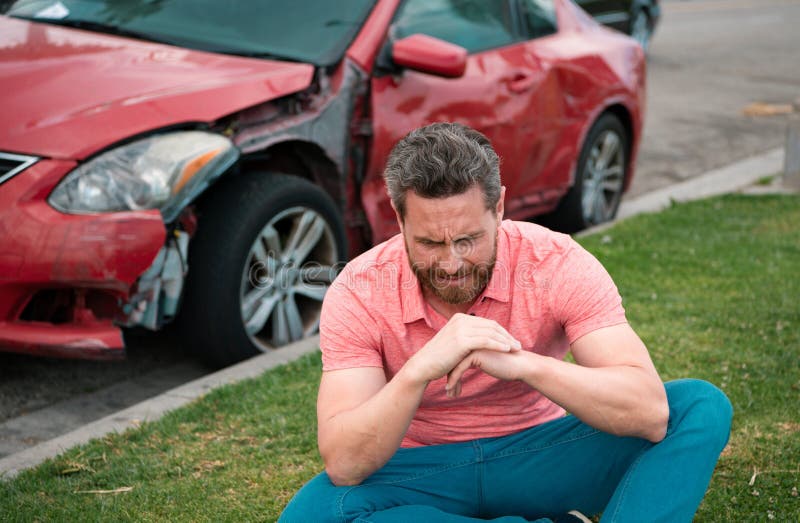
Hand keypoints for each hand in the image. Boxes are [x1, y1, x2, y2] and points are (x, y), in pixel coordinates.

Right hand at [405, 313, 520, 384]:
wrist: (424, 365)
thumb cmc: (439, 358)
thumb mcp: (453, 342)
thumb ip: (465, 337)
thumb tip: (479, 340)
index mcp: (460, 318)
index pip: (487, 323)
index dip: (502, 332)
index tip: (512, 341)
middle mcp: (461, 320)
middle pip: (491, 326)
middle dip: (507, 336)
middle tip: (518, 345)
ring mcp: (461, 329)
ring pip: (491, 333)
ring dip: (506, 341)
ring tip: (516, 349)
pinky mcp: (462, 340)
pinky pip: (486, 341)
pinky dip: (498, 345)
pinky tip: (507, 350)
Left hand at [445, 349, 535, 396]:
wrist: (520, 364)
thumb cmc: (505, 365)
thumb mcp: (486, 361)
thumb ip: (474, 360)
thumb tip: (461, 368)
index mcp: (472, 340)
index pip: (455, 356)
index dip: (451, 371)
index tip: (449, 385)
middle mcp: (470, 341)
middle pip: (452, 359)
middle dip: (449, 376)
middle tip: (447, 391)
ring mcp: (471, 346)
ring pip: (454, 364)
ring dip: (450, 380)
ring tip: (449, 394)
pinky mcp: (474, 354)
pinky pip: (459, 369)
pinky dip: (454, 380)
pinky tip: (451, 390)